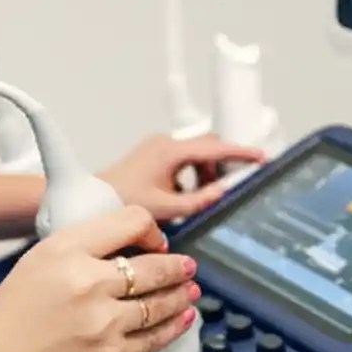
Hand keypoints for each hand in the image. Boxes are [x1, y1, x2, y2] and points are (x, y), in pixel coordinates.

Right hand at [0, 205, 199, 351]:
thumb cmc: (4, 322)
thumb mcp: (34, 264)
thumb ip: (76, 250)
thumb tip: (121, 248)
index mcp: (64, 250)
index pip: (130, 222)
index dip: (150, 230)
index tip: (154, 241)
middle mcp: (86, 282)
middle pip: (154, 266)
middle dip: (178, 266)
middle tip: (185, 267)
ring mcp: (101, 322)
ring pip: (162, 302)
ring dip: (181, 295)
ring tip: (189, 291)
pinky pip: (155, 338)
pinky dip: (174, 326)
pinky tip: (182, 319)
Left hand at [100, 134, 265, 220]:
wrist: (91, 200)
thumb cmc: (122, 201)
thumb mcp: (166, 208)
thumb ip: (198, 201)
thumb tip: (222, 193)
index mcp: (170, 151)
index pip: (215, 148)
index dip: (240, 153)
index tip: (261, 157)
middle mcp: (164, 144)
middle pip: (206, 147)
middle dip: (221, 165)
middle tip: (233, 184)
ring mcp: (156, 148)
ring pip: (194, 155)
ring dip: (204, 173)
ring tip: (203, 197)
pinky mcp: (151, 156)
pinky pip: (180, 161)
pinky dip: (189, 175)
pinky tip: (185, 197)